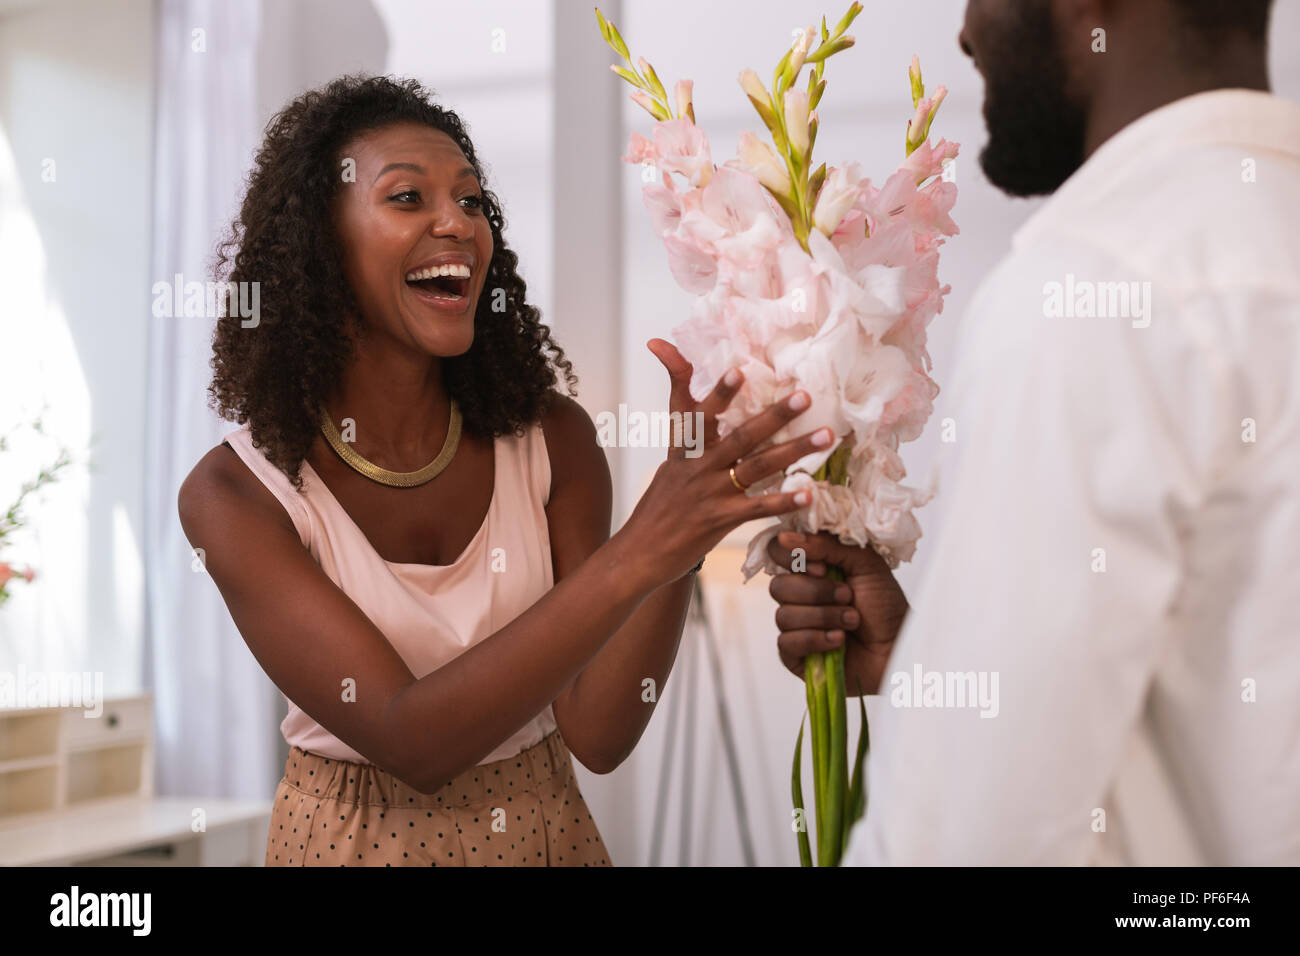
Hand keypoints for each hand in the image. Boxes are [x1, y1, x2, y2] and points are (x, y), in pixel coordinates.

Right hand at [616, 339, 834, 586]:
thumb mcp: (669, 464)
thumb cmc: (658, 508)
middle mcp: (698, 467)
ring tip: (825, 437)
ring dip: (794, 450)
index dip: (718, 393)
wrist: (638, 553)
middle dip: (774, 415)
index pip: (698, 414)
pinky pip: (758, 507)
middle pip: (741, 435)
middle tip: (804, 396)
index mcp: (684, 450)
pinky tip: (808, 493)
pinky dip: (784, 501)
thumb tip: (685, 390)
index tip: (739, 370)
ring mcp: (710, 493)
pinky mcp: (720, 520)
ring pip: (758, 466)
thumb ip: (687, 431)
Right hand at [766, 530, 908, 695]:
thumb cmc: (886, 607)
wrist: (898, 648)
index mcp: (811, 568)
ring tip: (852, 621)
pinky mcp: (794, 655)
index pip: (778, 552)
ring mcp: (795, 626)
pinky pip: (787, 643)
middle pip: (778, 586)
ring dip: (824, 617)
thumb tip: (787, 536)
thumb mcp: (866, 564)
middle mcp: (798, 595)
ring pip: (784, 615)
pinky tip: (839, 641)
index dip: (794, 559)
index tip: (824, 568)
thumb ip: (828, 545)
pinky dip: (817, 639)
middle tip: (848, 596)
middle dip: (817, 592)